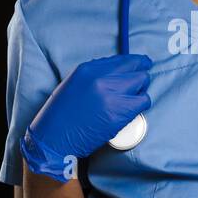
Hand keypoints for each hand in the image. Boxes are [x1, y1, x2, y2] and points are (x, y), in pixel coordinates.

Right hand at [20, 53, 151, 180]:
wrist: (54, 138)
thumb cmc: (61, 114)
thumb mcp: (74, 84)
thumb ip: (95, 75)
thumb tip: (118, 72)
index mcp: (88, 69)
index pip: (121, 59)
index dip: (134, 62)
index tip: (141, 65)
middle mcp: (101, 78)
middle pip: (136, 67)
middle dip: (139, 75)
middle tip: (138, 84)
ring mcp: (111, 95)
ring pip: (143, 82)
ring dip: (140, 90)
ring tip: (132, 99)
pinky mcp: (119, 113)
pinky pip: (143, 101)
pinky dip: (141, 105)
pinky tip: (132, 110)